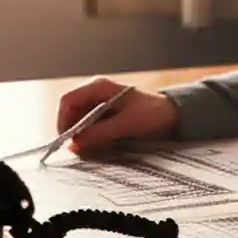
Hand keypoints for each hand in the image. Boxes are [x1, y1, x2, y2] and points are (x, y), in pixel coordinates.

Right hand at [56, 77, 179, 153]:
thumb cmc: (153, 114)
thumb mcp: (126, 125)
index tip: (66, 140)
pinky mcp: (107, 114)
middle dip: (72, 130)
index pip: (68, 100)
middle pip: (71, 111)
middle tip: (77, 149)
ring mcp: (101, 103)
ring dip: (81, 135)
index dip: (63, 120)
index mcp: (99, 87)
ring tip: (87, 149)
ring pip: (80, 120)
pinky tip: (96, 146)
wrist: (174, 115)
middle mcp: (97, 92)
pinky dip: (90, 136)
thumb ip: (100, 133)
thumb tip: (75, 144)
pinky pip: (90, 125)